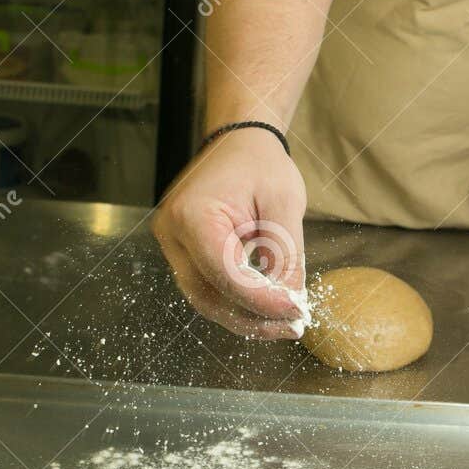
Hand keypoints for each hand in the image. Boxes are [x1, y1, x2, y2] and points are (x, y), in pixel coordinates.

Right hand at [152, 128, 308, 340]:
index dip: (261, 301)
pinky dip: (237, 302)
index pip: (224, 273)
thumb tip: (292, 303)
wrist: (239, 141)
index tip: (297, 312)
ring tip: (285, 322)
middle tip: (294, 327)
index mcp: (192, 215)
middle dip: (252, 318)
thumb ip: (286, 255)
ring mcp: (172, 245)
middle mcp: (172, 233)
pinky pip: (207, 287)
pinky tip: (268, 307)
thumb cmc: (261, 164)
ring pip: (205, 298)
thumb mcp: (284, 204)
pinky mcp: (182, 252)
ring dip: (245, 316)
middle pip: (208, 296)